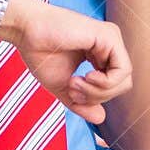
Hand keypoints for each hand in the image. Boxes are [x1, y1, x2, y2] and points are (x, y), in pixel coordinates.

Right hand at [0, 0, 131, 125]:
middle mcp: (110, 45)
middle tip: (73, 90)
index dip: (94, 98)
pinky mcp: (109, 36)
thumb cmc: (40, 53)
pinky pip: (122, 71)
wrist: (26, 31)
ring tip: (75, 83)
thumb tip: (101, 119)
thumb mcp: (64, 86)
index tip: (71, 92)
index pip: (113, 86)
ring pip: (124, 80)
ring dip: (98, 91)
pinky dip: (104, 83)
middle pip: (122, 85)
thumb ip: (82, 103)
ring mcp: (112, 39)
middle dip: (98, 97)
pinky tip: (85, 76)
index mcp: (101, 54)